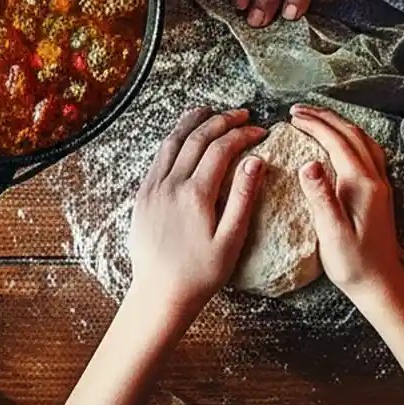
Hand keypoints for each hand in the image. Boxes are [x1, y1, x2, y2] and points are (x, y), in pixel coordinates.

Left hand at [128, 108, 265, 314]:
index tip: (261, 130)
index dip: (243, 134)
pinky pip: (158, 158)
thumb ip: (244, 198)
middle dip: (221, 120)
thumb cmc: (200, 274)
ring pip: (172, 142)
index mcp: (195, 194)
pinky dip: (173, 140)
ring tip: (209, 111)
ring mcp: (152, 188)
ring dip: (192, 122)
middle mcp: (170, 184)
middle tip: (241, 113)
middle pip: (196, 138)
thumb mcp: (231, 240)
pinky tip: (182, 138)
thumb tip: (255, 161)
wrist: (159, 293)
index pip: (221, 149)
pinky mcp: (142, 196)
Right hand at [289, 104, 403, 299]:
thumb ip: (320, 196)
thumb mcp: (331, 232)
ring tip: (317, 118)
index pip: (336, 142)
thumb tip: (308, 164)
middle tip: (299, 110)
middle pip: (351, 135)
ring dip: (339, 124)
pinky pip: (368, 152)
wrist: (382, 284)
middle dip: (325, 118)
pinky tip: (341, 143)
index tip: (292, 116)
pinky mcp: (379, 194)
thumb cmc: (353, 263)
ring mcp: (380, 185)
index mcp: (361, 185)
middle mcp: (375, 179)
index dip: (314, 125)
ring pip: (363, 141)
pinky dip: (350, 138)